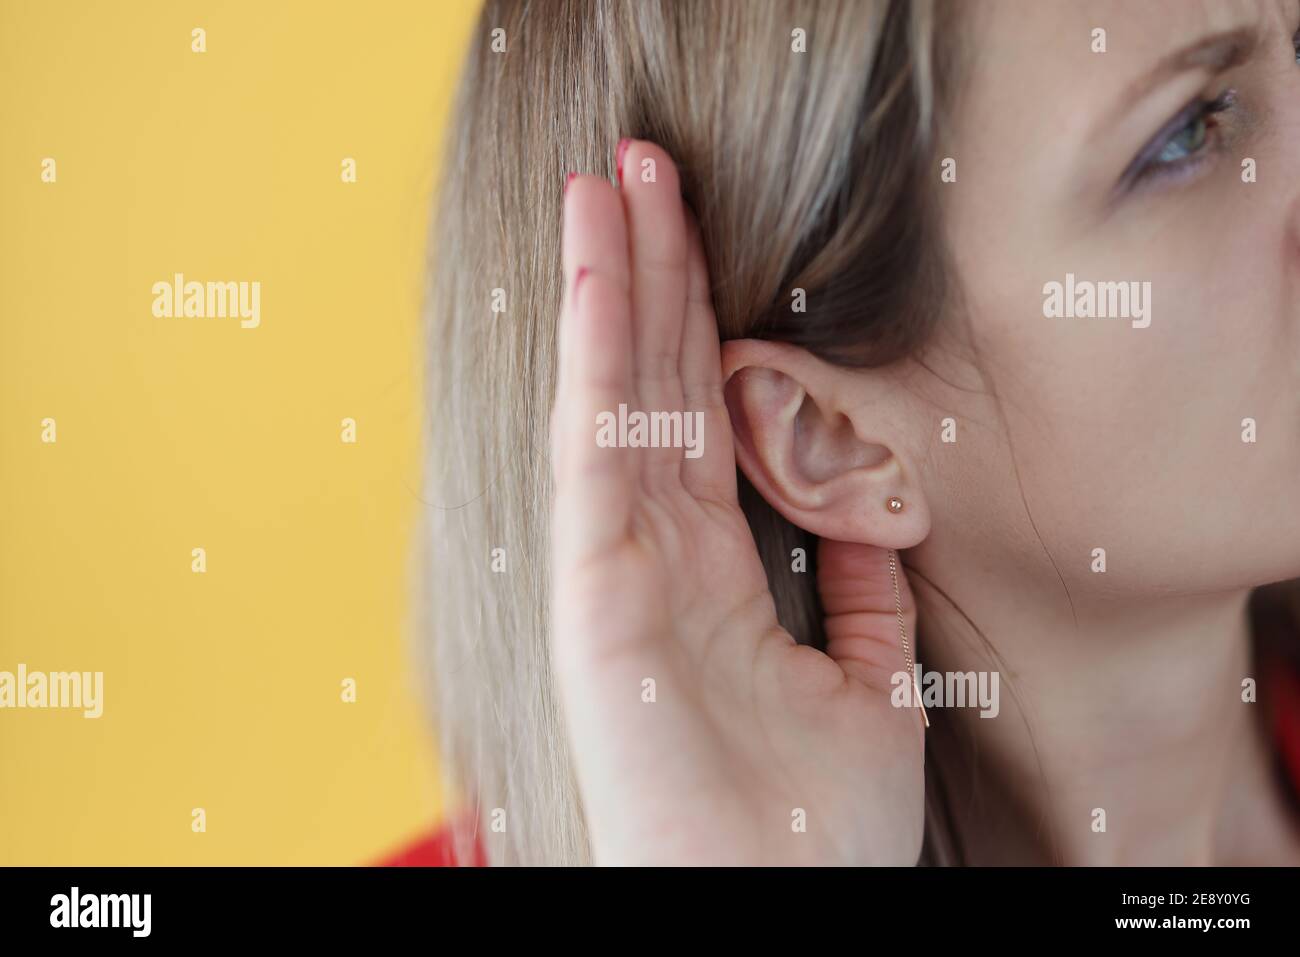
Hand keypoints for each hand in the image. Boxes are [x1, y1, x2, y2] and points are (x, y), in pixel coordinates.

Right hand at [550, 139, 925, 864]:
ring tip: (607, 180)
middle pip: (654, 385)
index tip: (696, 233)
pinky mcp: (593, 590)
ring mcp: (617, 566)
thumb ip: (863, 588)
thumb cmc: (810, 825)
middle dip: (651, 269)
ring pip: (613, 395)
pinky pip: (594, 450)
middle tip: (641, 165)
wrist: (772, 910)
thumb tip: (872, 509)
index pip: (703, 416)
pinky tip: (595, 273)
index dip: (701, 320)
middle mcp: (656, 554)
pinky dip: (593, 358)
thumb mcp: (872, 682)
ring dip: (611, 281)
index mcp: (714, 570)